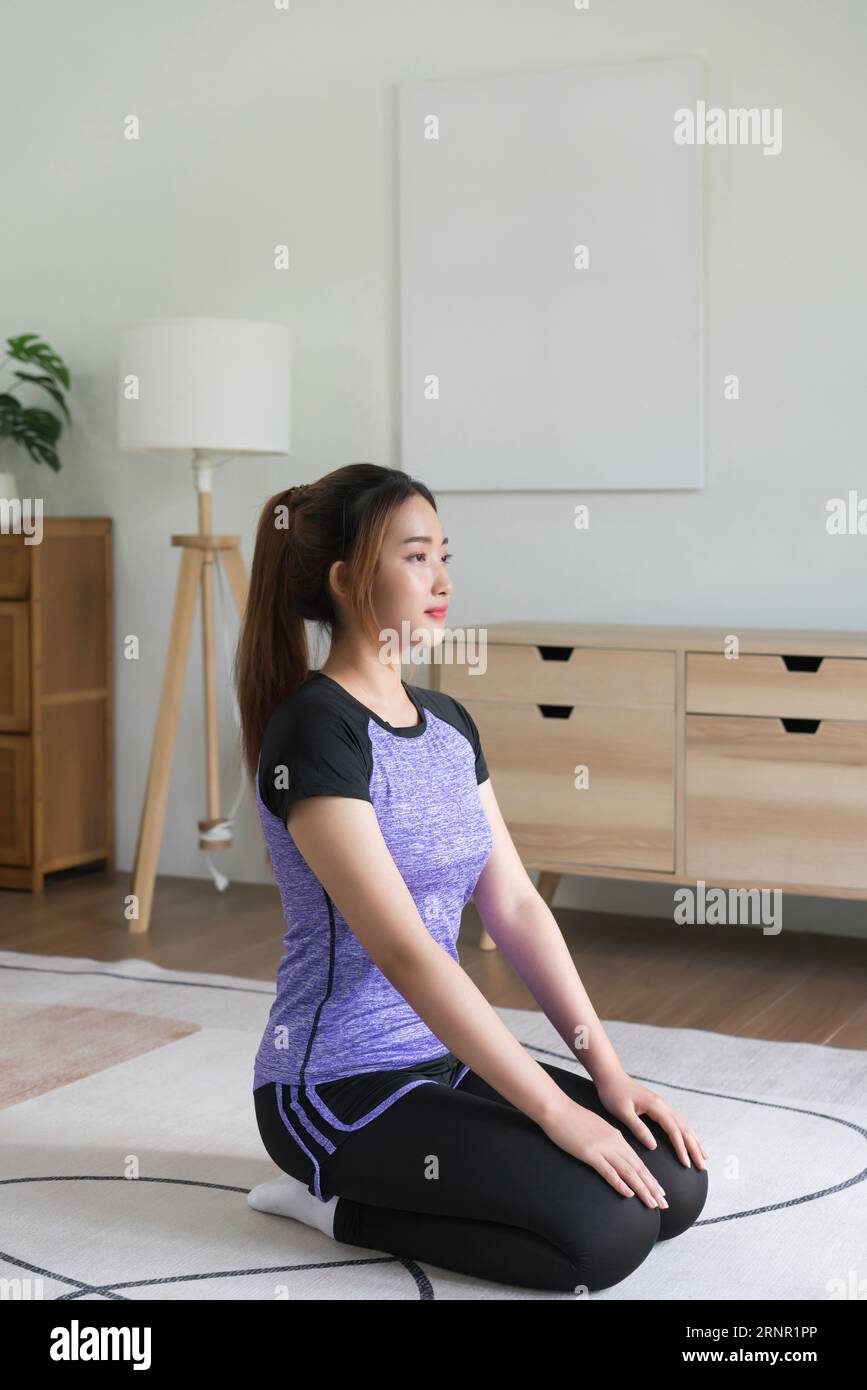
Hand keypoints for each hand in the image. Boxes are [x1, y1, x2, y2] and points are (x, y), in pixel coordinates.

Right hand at [541, 1098, 667, 1208]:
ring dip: (642, 1189)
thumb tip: (613, 1153)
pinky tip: (628, 1194)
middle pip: (638, 1168)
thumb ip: (607, 1140)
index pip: (638, 1161)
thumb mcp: (596, 1128)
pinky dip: (620, 1184)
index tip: (660, 1192)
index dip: (651, 1178)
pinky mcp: (590, 1153)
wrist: (557, 1108)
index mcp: (617, 1137)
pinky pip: (608, 1171)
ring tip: (653, 1204)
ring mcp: (603, 1148)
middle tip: (664, 1204)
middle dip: (652, 1188)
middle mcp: (614, 1143)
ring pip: (628, 1172)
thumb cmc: (573, 1119)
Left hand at [594, 1067, 708, 1169]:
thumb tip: (653, 1146)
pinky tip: (689, 1139)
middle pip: (684, 1128)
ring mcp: (662, 1104)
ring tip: (703, 1155)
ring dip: (694, 1140)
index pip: (674, 1131)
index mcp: (656, 1106)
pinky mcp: (658, 1105)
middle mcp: (663, 1105)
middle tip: (703, 1166)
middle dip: (695, 1148)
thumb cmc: (613, 1093)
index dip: (681, 1148)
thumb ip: (638, 1128)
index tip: (687, 1164)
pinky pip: (677, 1120)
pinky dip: (687, 1132)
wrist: (611, 1076)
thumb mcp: (622, 1112)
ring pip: (684, 1124)